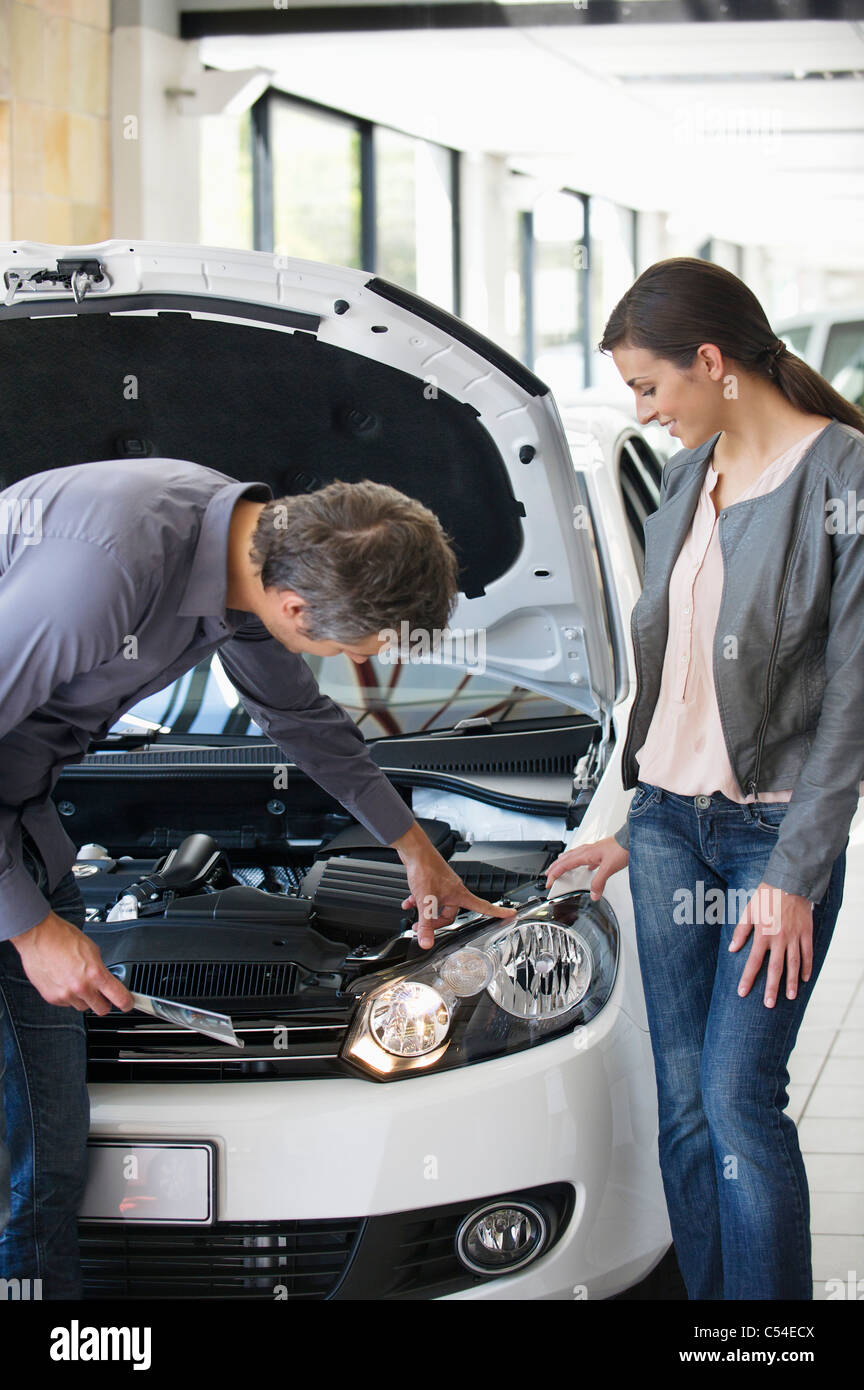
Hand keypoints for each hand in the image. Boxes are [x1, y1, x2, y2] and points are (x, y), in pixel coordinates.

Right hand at [11, 910, 134, 1013]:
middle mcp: (81, 987)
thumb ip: (101, 969)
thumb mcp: (93, 950)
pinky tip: (65, 981)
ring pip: (83, 1007)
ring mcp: (65, 995)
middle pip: (102, 1009)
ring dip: (85, 999)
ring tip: (78, 981)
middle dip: (104, 1002)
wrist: (39, 936)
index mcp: (95, 973)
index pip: (119, 997)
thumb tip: (106, 980)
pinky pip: (67, 1003)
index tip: (127, 1004)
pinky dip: (69, 996)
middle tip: (102, 993)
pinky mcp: (52, 997)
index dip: (126, 1003)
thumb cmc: (63, 938)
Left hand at [391, 820, 515, 949]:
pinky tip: (408, 903)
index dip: (497, 912)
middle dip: (435, 921)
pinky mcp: (431, 882)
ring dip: (424, 911)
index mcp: (459, 894)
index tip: (510, 914)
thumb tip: (426, 942)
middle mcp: (453, 890)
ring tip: (413, 913)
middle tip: (422, 926)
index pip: (483, 906)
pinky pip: (428, 897)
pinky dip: (417, 901)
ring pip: (437, 905)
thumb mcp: (426, 901)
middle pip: (450, 913)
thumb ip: (426, 924)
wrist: (414, 851)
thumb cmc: (425, 869)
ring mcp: (442, 886)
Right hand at [545, 836, 628, 900]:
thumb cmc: (621, 848)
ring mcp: (592, 850)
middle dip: (554, 868)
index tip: (549, 882)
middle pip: (564, 859)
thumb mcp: (609, 868)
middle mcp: (586, 851)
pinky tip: (584, 866)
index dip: (554, 874)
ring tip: (559, 867)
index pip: (564, 865)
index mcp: (585, 854)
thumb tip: (593, 894)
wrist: (631, 839)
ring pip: (572, 856)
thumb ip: (599, 882)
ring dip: (563, 863)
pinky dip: (578, 861)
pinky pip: (583, 856)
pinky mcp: (598, 851)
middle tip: (548, 876)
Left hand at [728, 881, 813, 1007]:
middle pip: (775, 968)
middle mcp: (779, 938)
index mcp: (762, 934)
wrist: (790, 881)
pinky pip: (808, 953)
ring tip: (789, 997)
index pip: (753, 961)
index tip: (742, 993)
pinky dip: (808, 966)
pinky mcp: (806, 932)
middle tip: (769, 1005)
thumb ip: (741, 930)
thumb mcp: (749, 910)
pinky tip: (805, 979)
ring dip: (791, 982)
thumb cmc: (766, 896)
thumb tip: (732, 949)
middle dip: (772, 988)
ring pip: (793, 964)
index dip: (748, 978)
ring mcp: (794, 936)